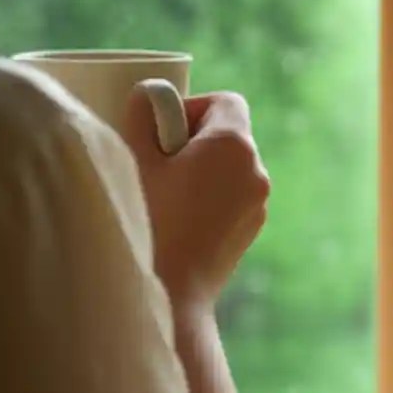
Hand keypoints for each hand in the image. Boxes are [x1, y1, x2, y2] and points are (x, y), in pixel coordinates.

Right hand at [124, 90, 270, 313]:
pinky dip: (208, 196)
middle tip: (156, 164)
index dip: (191, 107)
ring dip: (199, 170)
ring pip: (228, 167)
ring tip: (163, 194)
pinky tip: (176, 219)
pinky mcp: (249, 231)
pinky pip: (231, 196)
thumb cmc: (149, 224)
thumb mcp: (135, 159)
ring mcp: (257, 204)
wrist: (169, 297)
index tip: (162, 133)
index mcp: (235, 145)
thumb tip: (150, 96)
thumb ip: (143, 115)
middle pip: (228, 134)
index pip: (225, 100)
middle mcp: (256, 171)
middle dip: (192, 140)